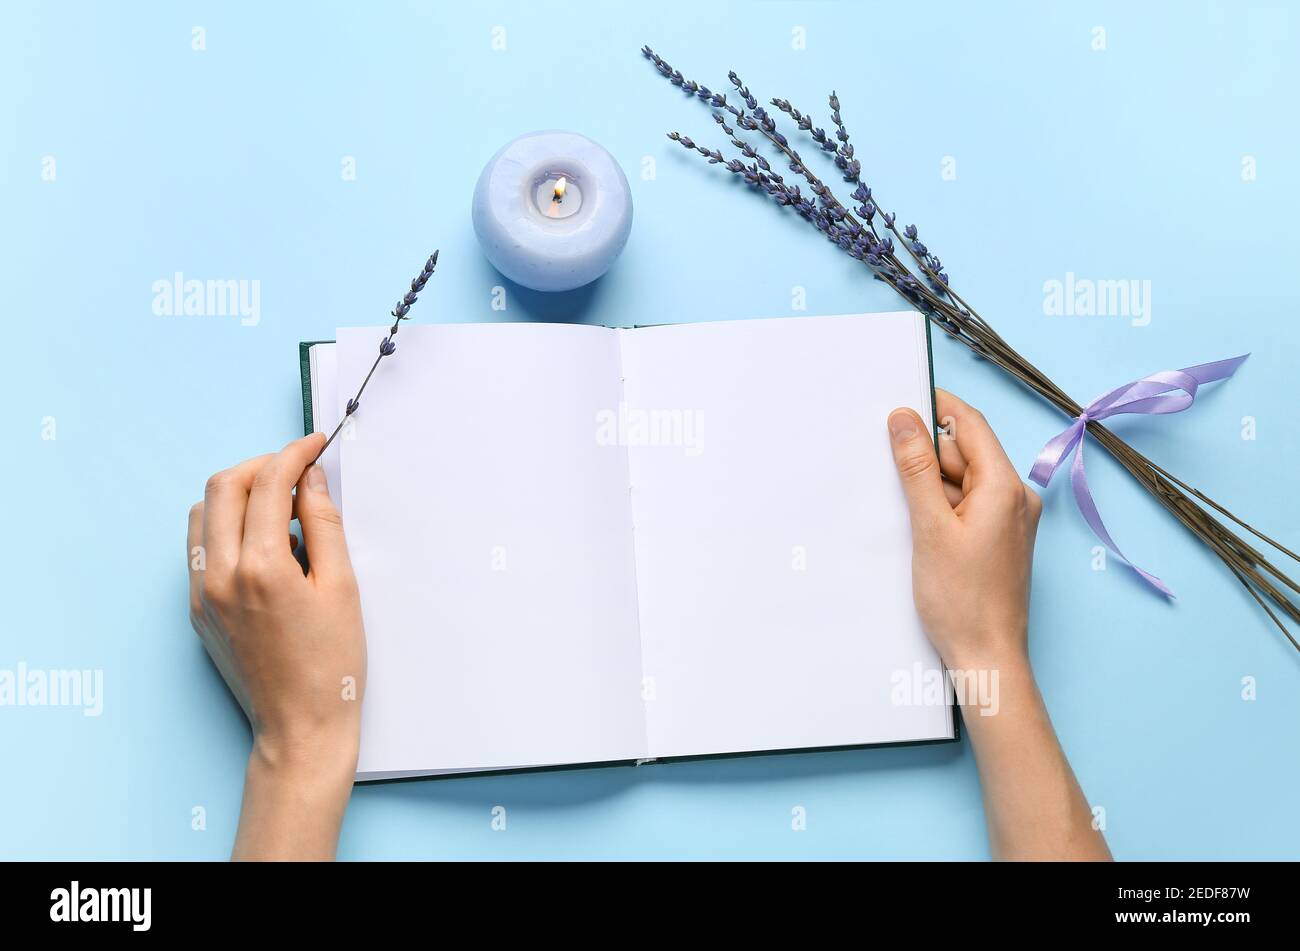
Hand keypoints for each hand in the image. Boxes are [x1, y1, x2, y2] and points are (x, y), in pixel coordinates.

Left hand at [187, 432, 364, 858]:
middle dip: (261, 465)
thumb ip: (324, 524)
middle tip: (296, 468)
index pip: (268, 485)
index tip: (315, 445)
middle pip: (222, 486)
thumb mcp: (342, 587)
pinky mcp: (198, 610)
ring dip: (238, 494)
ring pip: (202, 513)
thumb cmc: (332, 665)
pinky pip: (200, 546)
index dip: (294, 454)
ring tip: (280, 507)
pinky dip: (227, 527)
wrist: (300, 725)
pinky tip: (264, 543)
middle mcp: (219, 575)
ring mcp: (202, 593)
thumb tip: (312, 480)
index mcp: (260, 568)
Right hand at [886, 389, 1040, 670]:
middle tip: (886, 463)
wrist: (986, 658)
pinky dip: (940, 506)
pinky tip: (917, 524)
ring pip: (962, 480)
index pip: (969, 425)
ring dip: (929, 484)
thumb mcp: (929, 527)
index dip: (936, 407)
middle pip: (965, 452)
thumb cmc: (962, 601)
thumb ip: (915, 468)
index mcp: (1005, 487)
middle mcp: (1015, 498)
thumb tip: (904, 419)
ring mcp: (1009, 519)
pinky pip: (966, 505)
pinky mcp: (998, 539)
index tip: (900, 400)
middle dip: (926, 452)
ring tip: (902, 508)